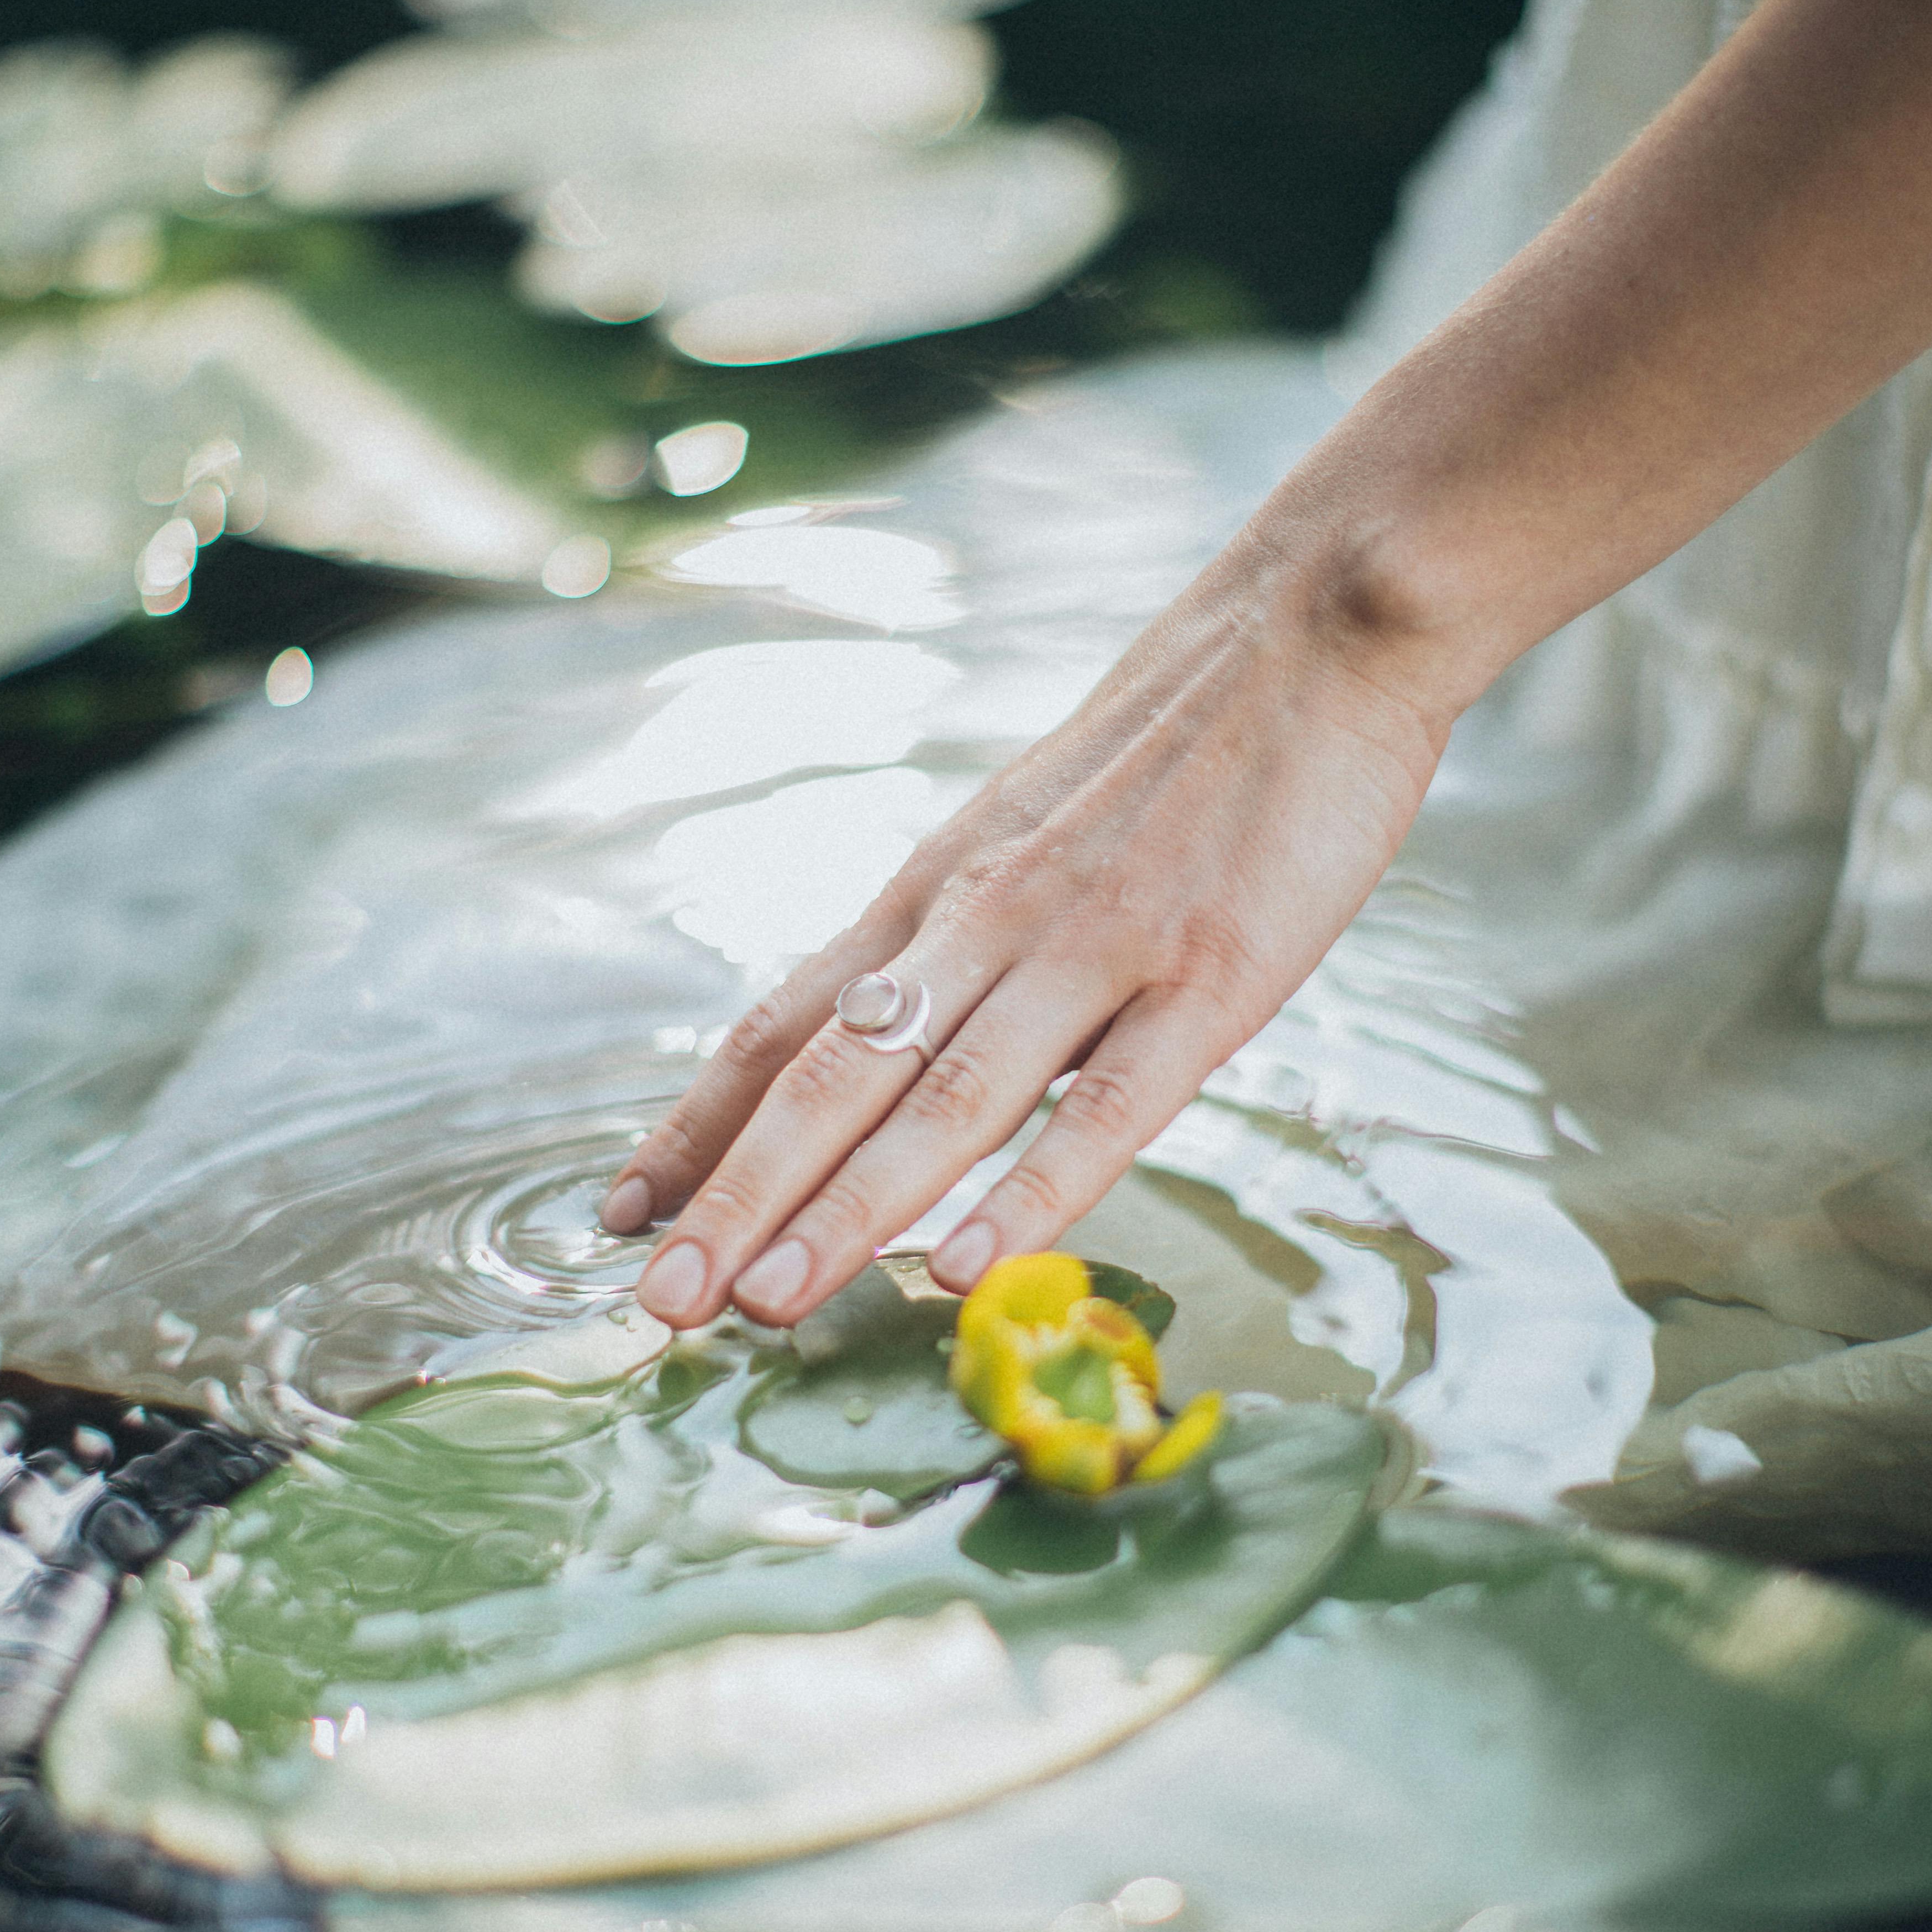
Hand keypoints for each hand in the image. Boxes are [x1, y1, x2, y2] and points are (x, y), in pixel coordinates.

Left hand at [600, 535, 1450, 1328]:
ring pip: (944, 1100)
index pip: (784, 1025)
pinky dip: (1030, 1190)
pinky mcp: (1209, 979)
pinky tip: (966, 1268)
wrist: (1311, 631)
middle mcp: (986, 924)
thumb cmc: (1171, 750)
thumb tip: (875, 1042)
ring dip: (846, 1207)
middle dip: (737, 1195)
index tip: (620, 1214)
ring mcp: (1095, 952)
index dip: (697, 1127)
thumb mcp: (1023, 836)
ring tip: (767, 1300)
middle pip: (833, 1076)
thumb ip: (953, 942)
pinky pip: (1107, 1105)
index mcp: (938, 895)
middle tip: (662, 1300)